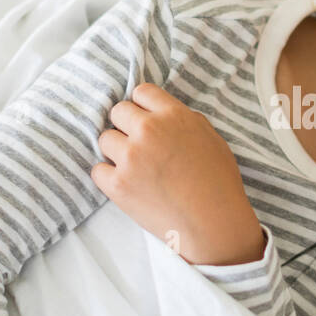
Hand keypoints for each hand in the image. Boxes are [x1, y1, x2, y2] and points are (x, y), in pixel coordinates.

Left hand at [91, 83, 265, 266]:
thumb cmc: (218, 183)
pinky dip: (108, 177)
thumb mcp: (211, 138)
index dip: (143, 107)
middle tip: (139, 146)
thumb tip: (161, 114)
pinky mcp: (118, 184)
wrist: (213, 223)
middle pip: (117, 111)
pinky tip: (127, 184)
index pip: (141, 92)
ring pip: (104, 139)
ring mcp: (131, 157)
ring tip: (135, 168)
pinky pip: (97, 170)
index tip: (146, 121)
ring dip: (116, 151)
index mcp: (174, 116)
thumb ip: (183, 120)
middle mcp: (149, 131)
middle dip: (126, 126)